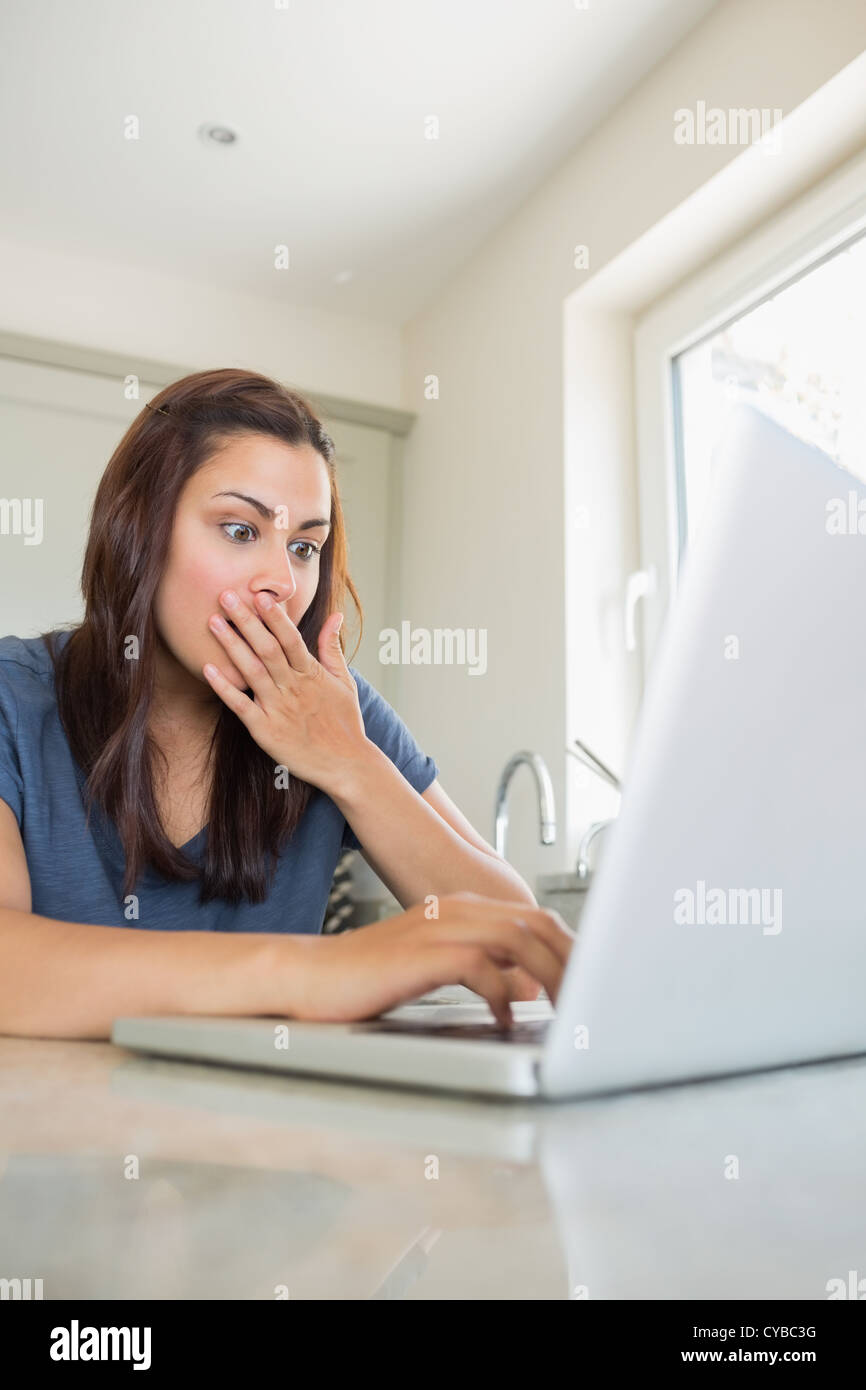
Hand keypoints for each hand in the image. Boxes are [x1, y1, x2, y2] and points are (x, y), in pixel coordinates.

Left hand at [202, 590, 368, 793]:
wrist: (347, 765)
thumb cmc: (345, 722)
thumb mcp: (344, 682)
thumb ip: (332, 648)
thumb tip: (335, 616)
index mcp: (312, 674)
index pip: (291, 638)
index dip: (275, 616)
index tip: (259, 594)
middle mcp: (294, 688)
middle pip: (267, 649)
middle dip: (246, 621)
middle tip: (226, 596)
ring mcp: (279, 709)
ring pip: (252, 671)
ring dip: (231, 646)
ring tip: (213, 622)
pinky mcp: (266, 731)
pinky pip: (241, 706)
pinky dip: (224, 688)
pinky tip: (208, 669)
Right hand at [276, 891, 575, 1027]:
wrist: (310, 975)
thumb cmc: (369, 976)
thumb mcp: (435, 965)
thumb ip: (482, 967)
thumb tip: (527, 986)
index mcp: (462, 908)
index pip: (535, 918)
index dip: (570, 947)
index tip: (590, 979)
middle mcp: (456, 910)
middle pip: (538, 924)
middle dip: (572, 959)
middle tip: (590, 995)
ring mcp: (439, 927)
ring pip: (518, 939)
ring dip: (548, 974)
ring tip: (560, 1006)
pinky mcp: (422, 953)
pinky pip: (481, 966)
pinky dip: (502, 991)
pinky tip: (504, 1014)